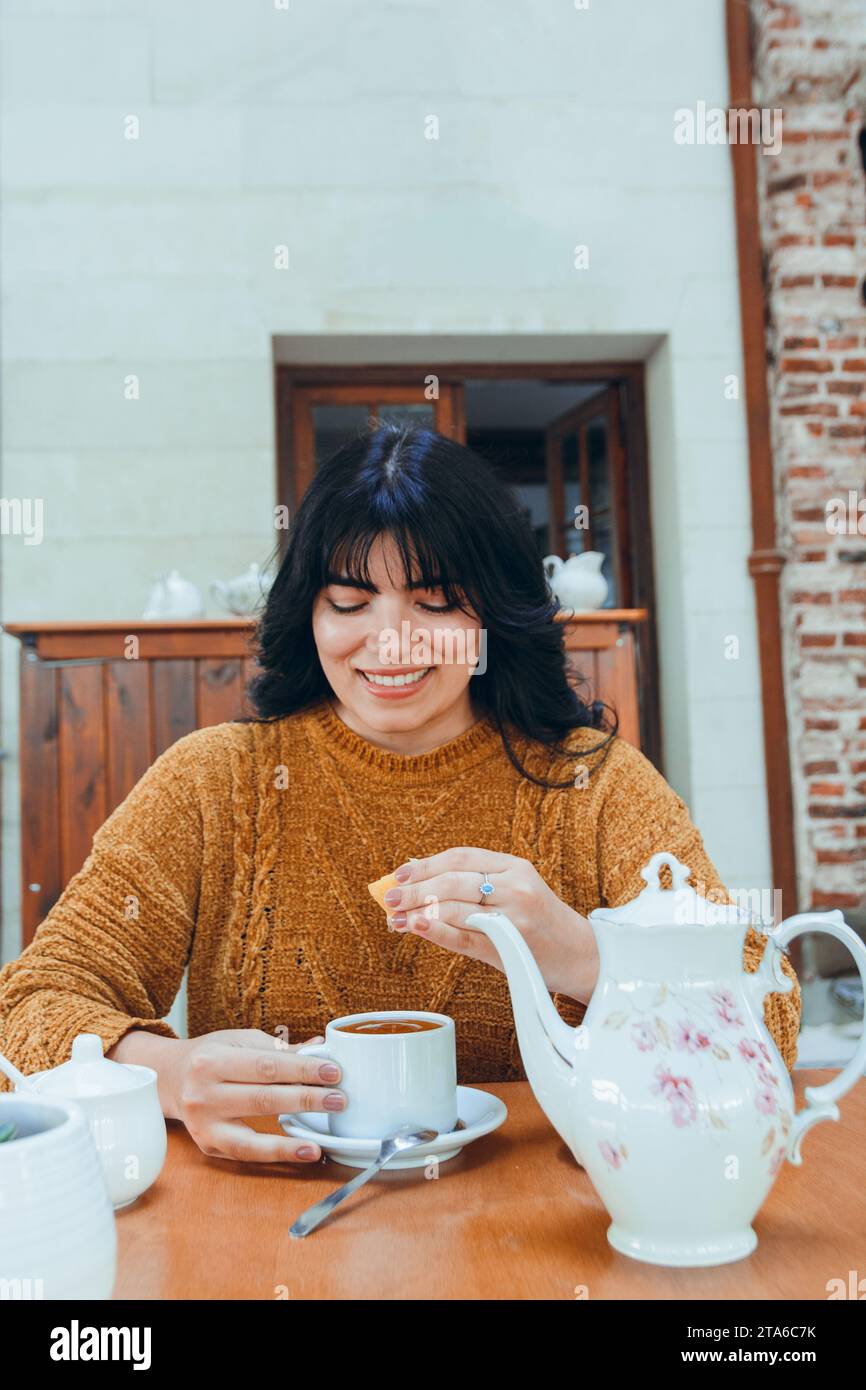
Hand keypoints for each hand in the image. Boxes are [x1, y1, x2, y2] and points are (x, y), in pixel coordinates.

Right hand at [164, 1028, 345, 1163]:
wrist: (172, 1079)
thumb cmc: (212, 1057)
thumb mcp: (240, 1042)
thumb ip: (279, 1050)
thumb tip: (321, 1050)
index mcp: (213, 1059)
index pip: (267, 1065)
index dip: (302, 1070)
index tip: (333, 1072)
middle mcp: (203, 1092)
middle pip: (263, 1097)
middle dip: (306, 1099)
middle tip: (338, 1098)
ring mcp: (203, 1121)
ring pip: (254, 1129)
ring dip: (292, 1135)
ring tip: (322, 1138)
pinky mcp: (207, 1143)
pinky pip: (247, 1152)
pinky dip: (278, 1153)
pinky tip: (304, 1151)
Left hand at [382, 847, 598, 1002]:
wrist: (580, 954)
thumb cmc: (538, 922)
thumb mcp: (513, 890)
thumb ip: (473, 880)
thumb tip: (416, 871)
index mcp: (514, 866)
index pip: (461, 857)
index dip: (426, 864)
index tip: (399, 874)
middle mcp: (516, 887)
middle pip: (453, 880)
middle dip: (416, 888)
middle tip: (390, 897)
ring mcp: (514, 916)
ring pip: (455, 907)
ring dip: (418, 911)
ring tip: (395, 918)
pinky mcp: (509, 945)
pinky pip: (464, 937)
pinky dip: (435, 930)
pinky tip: (416, 927)